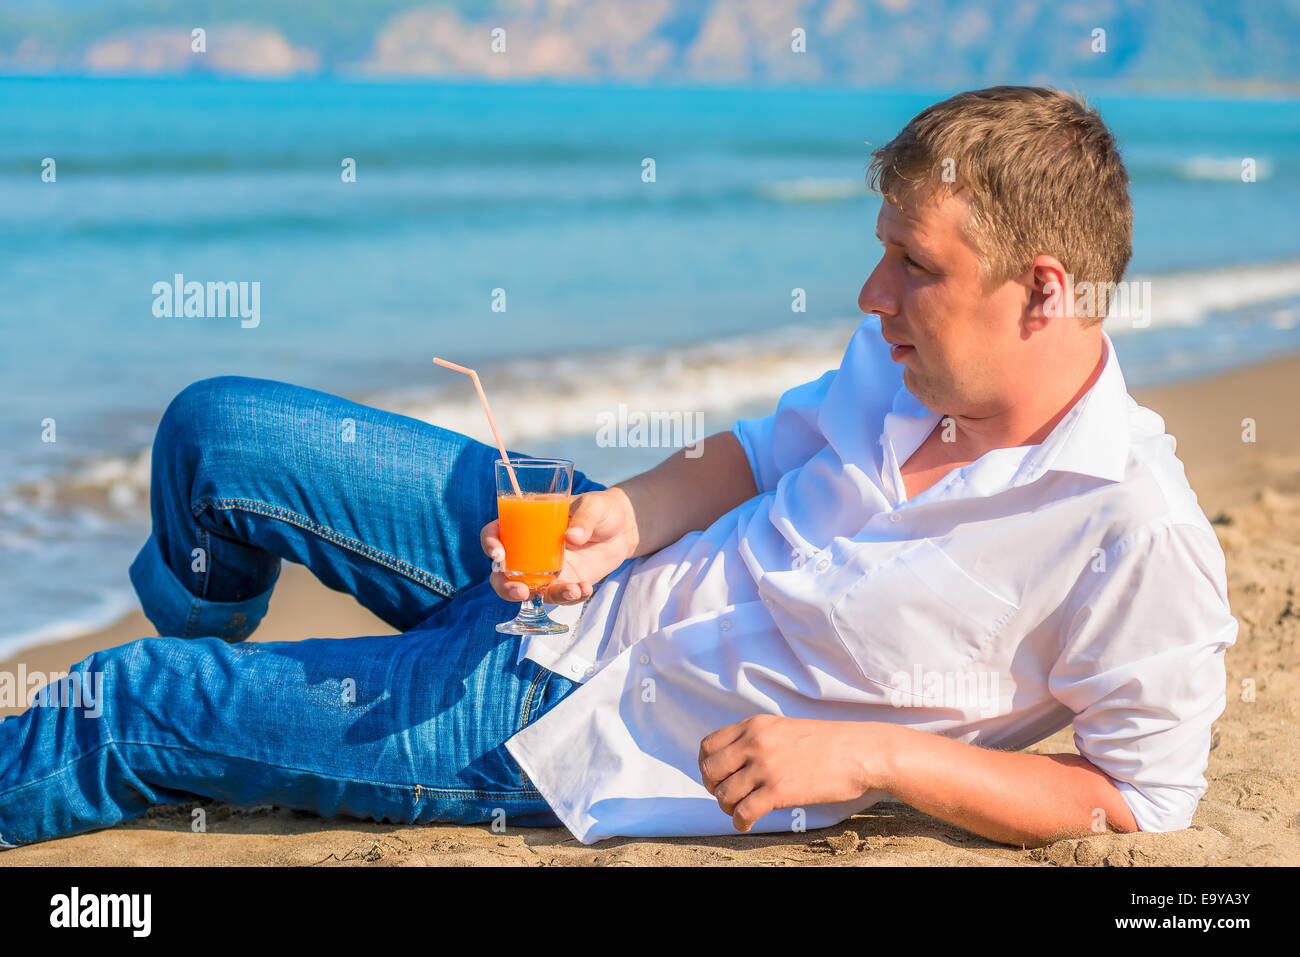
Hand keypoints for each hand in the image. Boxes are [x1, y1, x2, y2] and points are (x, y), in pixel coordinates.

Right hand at [481, 488, 638, 605]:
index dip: (490, 543)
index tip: (498, 555)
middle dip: (506, 587)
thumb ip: (584, 519)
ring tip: (572, 590)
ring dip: (543, 597)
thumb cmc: (601, 508)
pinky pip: (559, 596)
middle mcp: (528, 550)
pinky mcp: (563, 582)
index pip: (496, 532)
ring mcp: (544, 569)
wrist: (623, 529)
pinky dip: (570, 597)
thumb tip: (572, 537)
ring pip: (528, 591)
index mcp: (525, 523)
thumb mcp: (594, 506)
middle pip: (502, 573)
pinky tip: (586, 589)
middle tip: (521, 592)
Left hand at [698, 715, 884, 832]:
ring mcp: (765, 767)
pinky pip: (743, 813)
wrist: (858, 752)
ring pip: (724, 794)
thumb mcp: (784, 729)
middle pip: (710, 770)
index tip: (718, 777)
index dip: (707, 765)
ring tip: (741, 811)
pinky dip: (740, 823)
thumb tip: (736, 760)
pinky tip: (748, 824)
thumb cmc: (827, 743)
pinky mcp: (778, 792)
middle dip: (713, 787)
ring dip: (728, 808)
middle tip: (728, 796)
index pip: (708, 745)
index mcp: (754, 725)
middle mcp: (754, 743)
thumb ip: (758, 739)